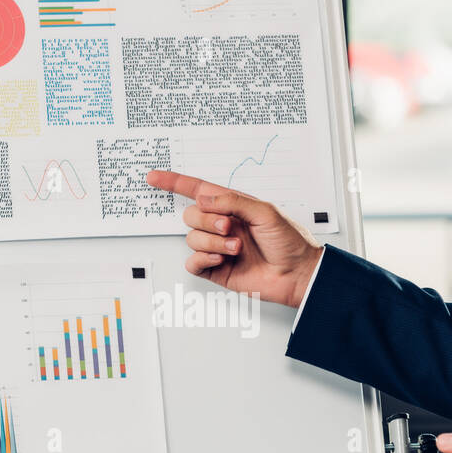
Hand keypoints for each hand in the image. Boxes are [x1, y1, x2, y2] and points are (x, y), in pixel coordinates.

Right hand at [146, 170, 323, 308]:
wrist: (297, 274)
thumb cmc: (289, 242)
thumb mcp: (264, 211)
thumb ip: (232, 201)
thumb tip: (203, 199)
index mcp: (232, 207)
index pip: (197, 191)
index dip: (174, 183)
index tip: (154, 178)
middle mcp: (222, 226)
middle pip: (190, 216)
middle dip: (207, 221)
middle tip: (229, 228)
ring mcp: (217, 248)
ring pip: (192, 239)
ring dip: (212, 242)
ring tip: (236, 248)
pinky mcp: (216, 269)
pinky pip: (192, 262)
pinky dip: (203, 258)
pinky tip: (221, 259)